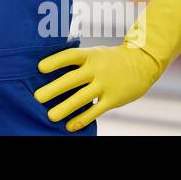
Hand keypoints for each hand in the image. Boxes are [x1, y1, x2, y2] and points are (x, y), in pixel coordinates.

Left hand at [32, 0, 180, 131]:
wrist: (143, 63)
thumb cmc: (110, 59)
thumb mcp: (95, 53)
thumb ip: (78, 61)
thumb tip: (51, 70)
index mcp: (90, 55)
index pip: (70, 56)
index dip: (55, 61)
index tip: (40, 68)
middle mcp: (96, 69)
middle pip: (71, 79)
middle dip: (53, 89)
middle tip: (37, 97)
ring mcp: (105, 85)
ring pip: (81, 98)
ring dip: (65, 108)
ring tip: (50, 116)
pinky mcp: (113, 99)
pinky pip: (95, 111)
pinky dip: (82, 119)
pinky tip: (70, 126)